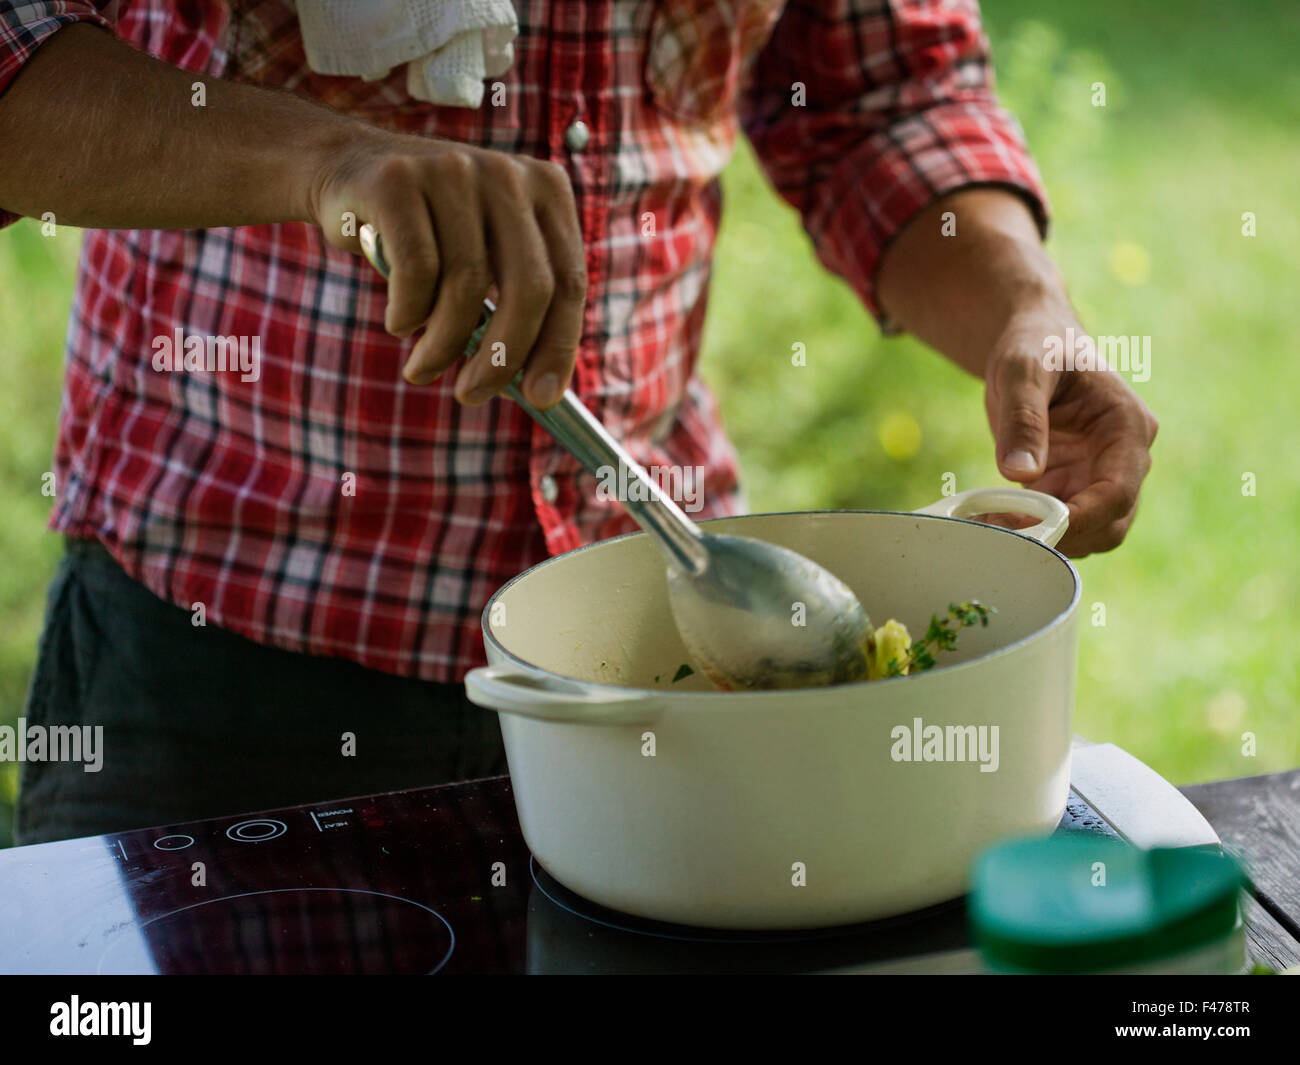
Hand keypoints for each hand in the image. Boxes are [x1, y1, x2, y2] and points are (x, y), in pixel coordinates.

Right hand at [308, 132, 586, 407]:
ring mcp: (452, 170)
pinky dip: (407, 313)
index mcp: (547, 189)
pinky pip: (416, 272)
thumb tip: (540, 393)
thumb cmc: (429, 235)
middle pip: (528, 287)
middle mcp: (506, 173)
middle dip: (502, 358)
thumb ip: (517, 307)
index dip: (558, 347)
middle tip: (473, 396)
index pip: (568, 281)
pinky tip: (399, 323)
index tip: (542, 399)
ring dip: (442, 345)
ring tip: (422, 369)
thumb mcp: (484, 257)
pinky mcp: (397, 181)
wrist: (345, 172)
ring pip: (466, 286)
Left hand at [984, 312, 1157, 556]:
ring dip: (1047, 540)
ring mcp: (1101, 475)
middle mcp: (1125, 458)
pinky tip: (994, 520)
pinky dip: (1033, 531)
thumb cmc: (1036, 346)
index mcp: (1127, 426)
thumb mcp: (1022, 370)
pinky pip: (1063, 524)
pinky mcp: (1074, 486)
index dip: (1080, 519)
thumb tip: (1019, 472)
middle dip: (1061, 536)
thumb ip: (1023, 417)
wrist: (1034, 344)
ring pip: (1090, 533)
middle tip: (1002, 531)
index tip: (1034, 529)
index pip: (1118, 491)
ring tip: (992, 525)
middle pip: (1110, 523)